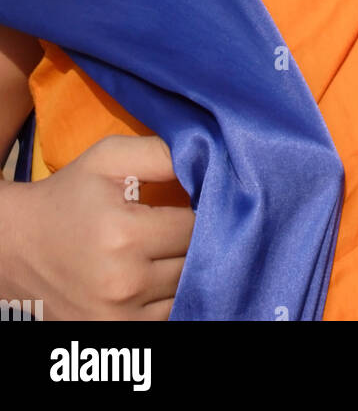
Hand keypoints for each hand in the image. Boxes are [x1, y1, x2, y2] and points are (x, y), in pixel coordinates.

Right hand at [1, 133, 193, 319]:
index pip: (196, 226)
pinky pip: (167, 317)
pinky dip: (169, 296)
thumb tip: (208, 156)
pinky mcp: (113, 335)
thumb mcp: (108, 159)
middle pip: (193, 261)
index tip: (194, 200)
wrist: (16, 246)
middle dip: (195, 239)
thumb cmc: (68, 195)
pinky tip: (156, 274)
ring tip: (167, 249)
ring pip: (184, 292)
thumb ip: (160, 153)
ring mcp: (118, 317)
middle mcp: (123, 282)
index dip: (201, 209)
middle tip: (180, 223)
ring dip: (185, 270)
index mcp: (123, 235)